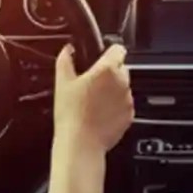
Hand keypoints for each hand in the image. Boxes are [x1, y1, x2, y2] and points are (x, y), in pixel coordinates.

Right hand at [53, 44, 133, 158]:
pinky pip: (124, 104)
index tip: (101, 57)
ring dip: (113, 90)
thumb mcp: (62, 82)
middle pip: (121, 68)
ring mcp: (128, 100)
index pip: (118, 49)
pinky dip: (116, 106)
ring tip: (94, 101)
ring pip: (123, 87)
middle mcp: (122, 82)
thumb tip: (68, 49)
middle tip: (92, 84)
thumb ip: (65, 60)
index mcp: (107, 70)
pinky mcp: (130, 115)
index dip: (109, 52)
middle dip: (109, 73)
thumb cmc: (71, 114)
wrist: (81, 143)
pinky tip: (100, 113)